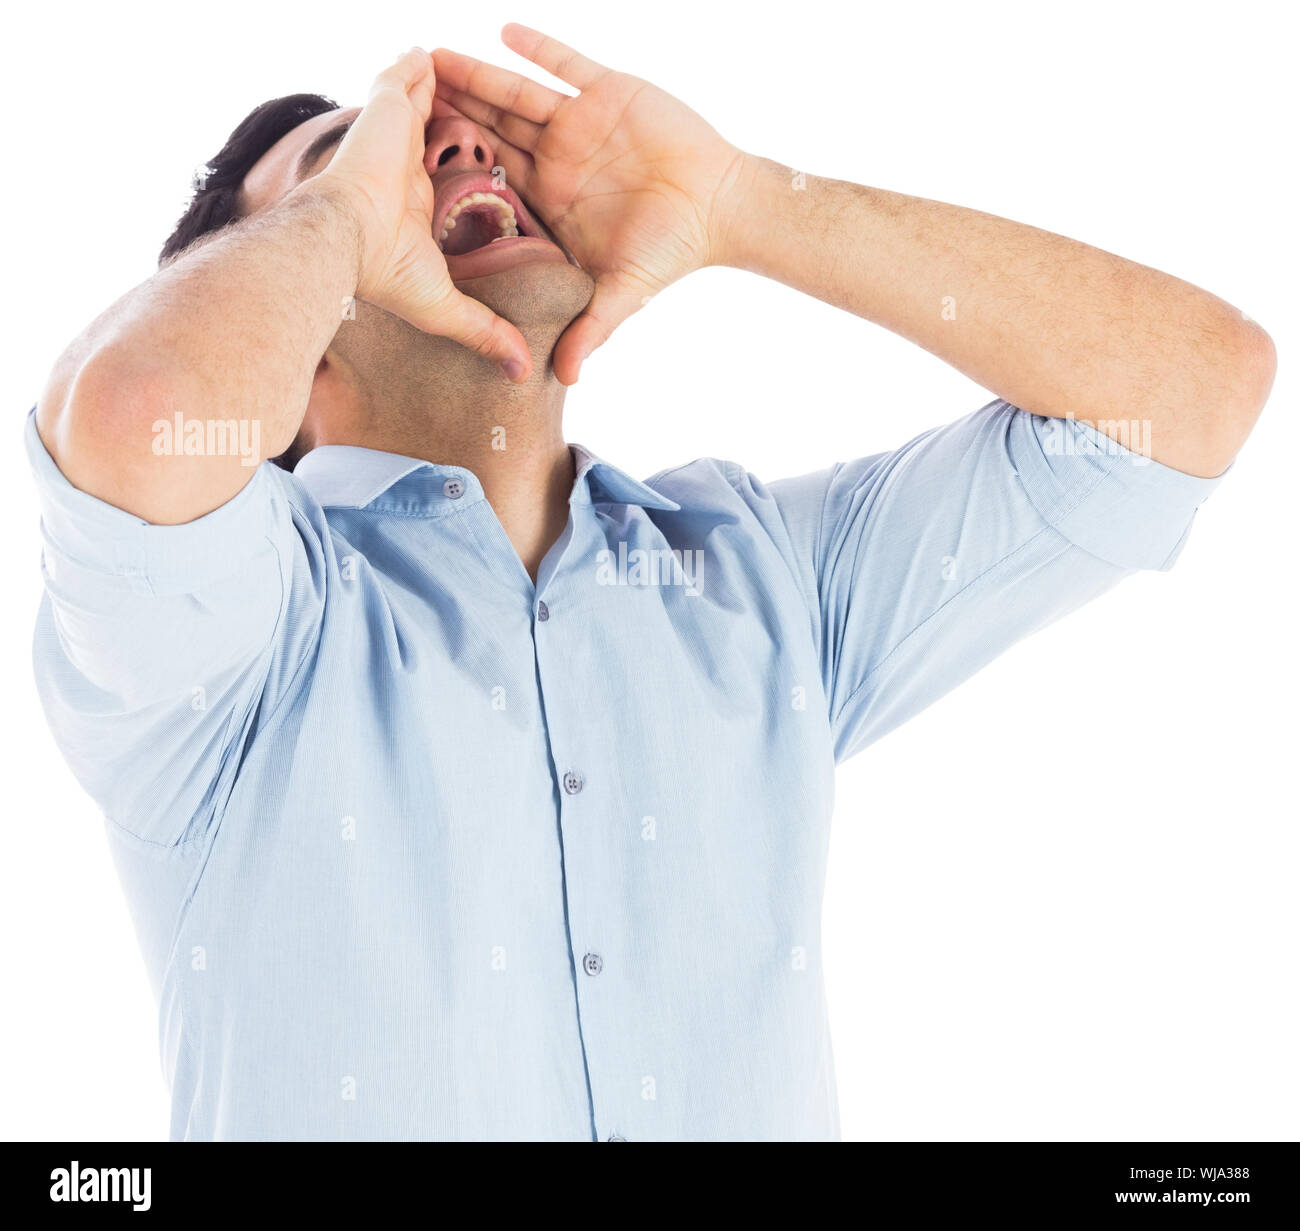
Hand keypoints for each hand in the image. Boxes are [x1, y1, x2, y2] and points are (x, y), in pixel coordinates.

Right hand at [315, 48, 531, 379]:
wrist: (341, 238)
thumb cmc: (384, 274)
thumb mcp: (447, 305)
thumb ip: (485, 330)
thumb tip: (522, 373)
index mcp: (415, 202)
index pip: (444, 178)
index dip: (468, 170)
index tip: (493, 169)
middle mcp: (403, 165)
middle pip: (440, 133)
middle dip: (463, 120)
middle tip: (492, 108)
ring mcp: (394, 134)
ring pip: (426, 100)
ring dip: (448, 85)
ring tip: (468, 68)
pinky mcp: (387, 107)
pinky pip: (406, 74)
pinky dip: (419, 63)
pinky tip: (432, 50)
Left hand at [433, 25, 748, 383]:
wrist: (722, 206)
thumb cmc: (674, 248)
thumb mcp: (625, 291)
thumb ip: (592, 330)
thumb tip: (565, 380)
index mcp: (554, 195)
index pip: (494, 176)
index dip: (456, 166)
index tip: (413, 159)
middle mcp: (560, 155)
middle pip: (493, 127)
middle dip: (453, 109)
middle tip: (404, 93)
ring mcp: (582, 121)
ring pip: (519, 93)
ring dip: (479, 75)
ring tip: (435, 56)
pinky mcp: (611, 92)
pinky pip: (568, 66)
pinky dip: (539, 49)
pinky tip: (503, 32)